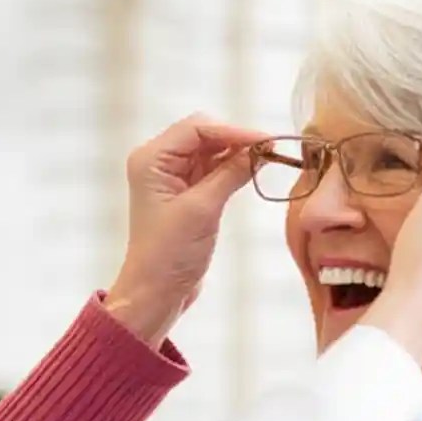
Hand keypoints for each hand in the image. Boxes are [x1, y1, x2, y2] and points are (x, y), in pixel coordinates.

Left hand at [105, 113, 267, 346]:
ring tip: (267, 157)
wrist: (155, 292)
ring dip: (237, 153)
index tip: (266, 139)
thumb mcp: (202, 209)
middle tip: (270, 149)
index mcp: (151, 159)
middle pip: (203, 135)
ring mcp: (171, 178)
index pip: (196, 128)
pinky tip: (253, 169)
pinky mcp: (185, 194)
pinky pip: (212, 170)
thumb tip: (260, 149)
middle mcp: (158, 162)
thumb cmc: (169, 254)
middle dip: (236, 139)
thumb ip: (230, 173)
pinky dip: (232, 168)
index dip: (233, 130)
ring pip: (210, 151)